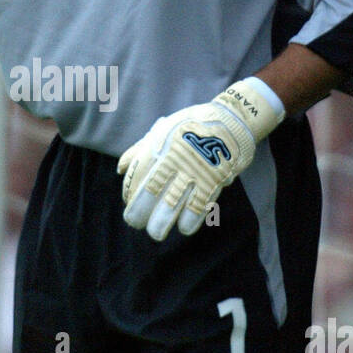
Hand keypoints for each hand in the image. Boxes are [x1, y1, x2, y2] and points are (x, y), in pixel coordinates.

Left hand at [117, 80, 283, 240]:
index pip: (137, 177)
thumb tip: (120, 169)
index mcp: (159, 146)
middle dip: (140, 214)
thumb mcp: (163, 129)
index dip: (130, 195)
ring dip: (161, 223)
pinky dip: (189, 221)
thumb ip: (140, 150)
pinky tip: (183, 228)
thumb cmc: (192, 126)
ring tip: (157, 232)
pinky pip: (198, 207)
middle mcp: (174, 161)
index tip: (129, 203)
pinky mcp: (213, 181)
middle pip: (151, 194)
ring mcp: (194, 172)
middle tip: (137, 223)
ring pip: (172, 205)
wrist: (231, 119)